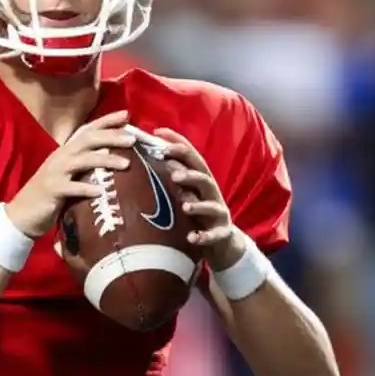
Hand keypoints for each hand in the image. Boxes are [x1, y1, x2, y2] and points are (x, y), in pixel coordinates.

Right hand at [6, 110, 135, 238]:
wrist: (22, 214)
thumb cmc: (50, 194)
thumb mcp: (68, 174)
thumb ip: (85, 164)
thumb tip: (112, 154)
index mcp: (66, 151)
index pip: (87, 130)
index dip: (106, 120)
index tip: (126, 114)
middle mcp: (61, 157)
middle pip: (87, 140)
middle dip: (111, 136)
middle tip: (132, 138)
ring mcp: (55, 172)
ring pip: (83, 160)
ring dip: (105, 159)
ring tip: (126, 164)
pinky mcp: (52, 190)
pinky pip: (71, 187)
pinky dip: (86, 188)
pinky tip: (101, 191)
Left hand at [152, 127, 247, 270]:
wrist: (222, 242)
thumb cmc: (198, 213)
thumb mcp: (187, 193)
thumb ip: (174, 178)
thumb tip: (152, 156)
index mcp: (201, 181)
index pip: (191, 158)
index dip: (177, 144)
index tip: (157, 133)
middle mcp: (212, 194)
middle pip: (204, 179)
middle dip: (189, 174)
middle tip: (171, 171)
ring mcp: (218, 214)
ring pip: (211, 206)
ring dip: (198, 205)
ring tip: (184, 206)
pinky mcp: (222, 233)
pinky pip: (214, 235)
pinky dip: (204, 236)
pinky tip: (192, 237)